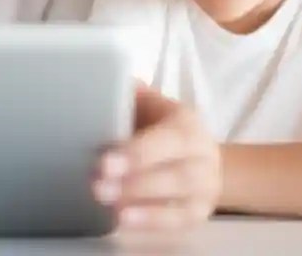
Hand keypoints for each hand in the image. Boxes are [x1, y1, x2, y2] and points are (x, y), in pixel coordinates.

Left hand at [93, 86, 220, 230]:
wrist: (200, 156)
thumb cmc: (163, 127)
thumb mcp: (152, 105)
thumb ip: (130, 94)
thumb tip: (103, 78)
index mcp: (187, 125)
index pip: (167, 140)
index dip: (137, 152)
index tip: (105, 161)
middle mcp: (202, 156)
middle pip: (174, 173)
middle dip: (134, 180)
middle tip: (97, 184)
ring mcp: (204, 188)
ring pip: (176, 198)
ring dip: (139, 203)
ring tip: (105, 202)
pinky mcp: (198, 213)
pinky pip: (176, 221)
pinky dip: (150, 222)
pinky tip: (123, 221)